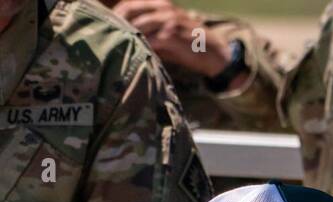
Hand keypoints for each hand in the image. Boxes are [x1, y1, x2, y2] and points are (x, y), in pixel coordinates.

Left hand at [111, 1, 234, 78]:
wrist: (215, 54)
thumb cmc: (188, 45)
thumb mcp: (165, 33)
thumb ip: (146, 32)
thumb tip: (122, 37)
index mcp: (160, 4)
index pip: (128, 4)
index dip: (114, 15)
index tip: (105, 28)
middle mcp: (163, 8)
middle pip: (130, 10)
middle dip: (118, 24)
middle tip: (109, 38)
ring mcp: (169, 20)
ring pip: (139, 24)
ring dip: (129, 36)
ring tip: (120, 46)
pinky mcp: (174, 35)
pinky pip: (152, 39)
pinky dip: (143, 46)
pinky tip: (137, 54)